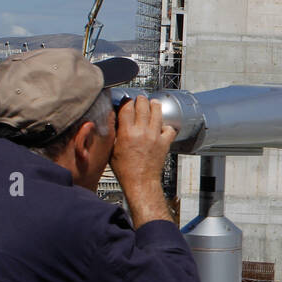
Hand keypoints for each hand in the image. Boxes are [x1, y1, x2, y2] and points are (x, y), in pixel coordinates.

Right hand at [110, 95, 176, 227]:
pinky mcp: (164, 143)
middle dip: (140, 100)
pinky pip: (169, 129)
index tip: (126, 100)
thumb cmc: (125, 170)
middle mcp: (142, 132)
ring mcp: (155, 136)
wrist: (140, 182)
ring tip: (153, 103)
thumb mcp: (112, 150)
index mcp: (126, 133)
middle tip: (140, 99)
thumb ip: (114, 134)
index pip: (127, 108)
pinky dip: (167, 126)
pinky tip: (162, 125)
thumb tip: (114, 121)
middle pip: (143, 106)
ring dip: (154, 105)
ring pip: (157, 113)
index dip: (126, 101)